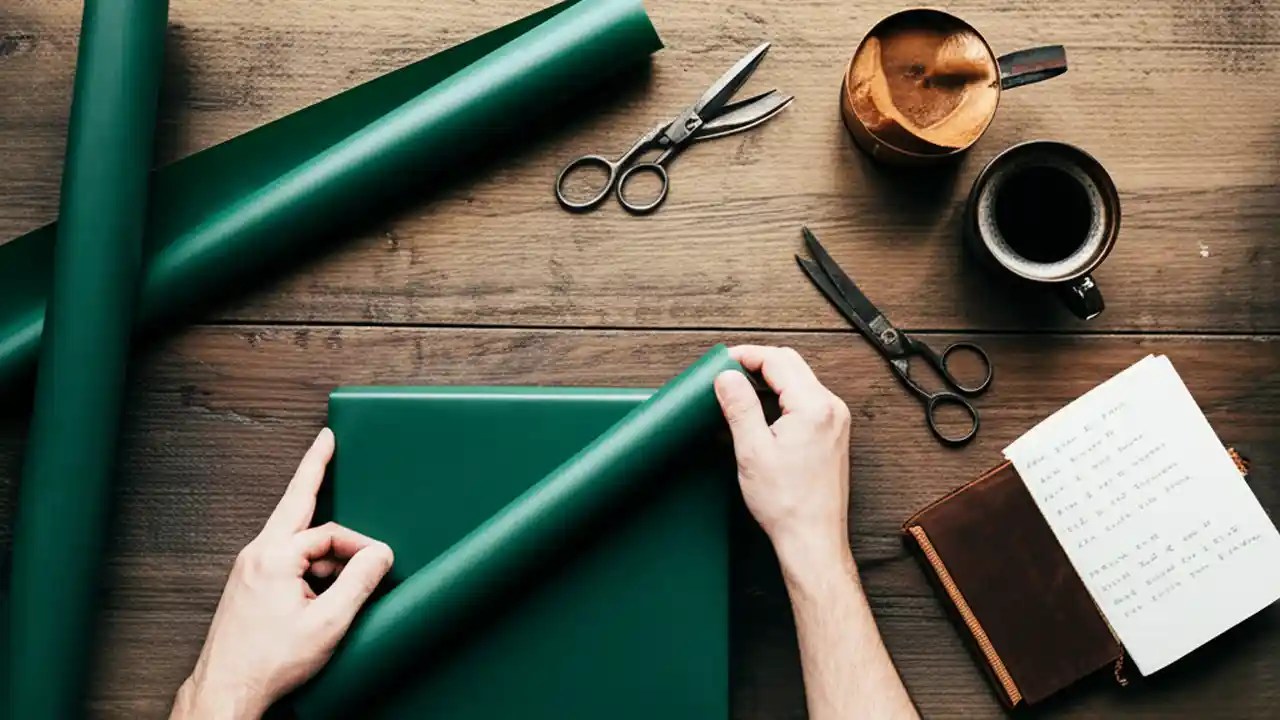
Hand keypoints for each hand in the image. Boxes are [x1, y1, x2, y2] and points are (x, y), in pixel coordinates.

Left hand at [171, 428, 393, 719]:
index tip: (383, 561)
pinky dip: (311, 567)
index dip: (361, 548)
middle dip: (316, 471)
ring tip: (344, 577)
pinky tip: (325, 592)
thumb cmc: (270, 662)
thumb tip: (381, 554)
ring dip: (325, 549)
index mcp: (273, 557)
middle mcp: (256, 554)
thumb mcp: (328, 622)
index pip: (330, 534)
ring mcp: (249, 568)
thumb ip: (359, 582)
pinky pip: (287, 559)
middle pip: (297, 504)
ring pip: (297, 539)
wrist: (226, 691)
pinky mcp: (249, 584)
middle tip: (327, 440)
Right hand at [714, 346, 853, 577]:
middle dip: (757, 364)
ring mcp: (835, 421)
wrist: (812, 539)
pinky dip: (781, 398)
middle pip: (791, 365)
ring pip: (799, 382)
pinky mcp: (833, 435)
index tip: (722, 362)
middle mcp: (831, 408)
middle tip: (727, 372)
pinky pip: (806, 401)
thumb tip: (726, 376)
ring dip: (769, 380)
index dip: (746, 356)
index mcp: (814, 406)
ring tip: (738, 392)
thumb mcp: (752, 451)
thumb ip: (739, 407)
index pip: (778, 361)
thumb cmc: (787, 504)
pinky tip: (760, 412)